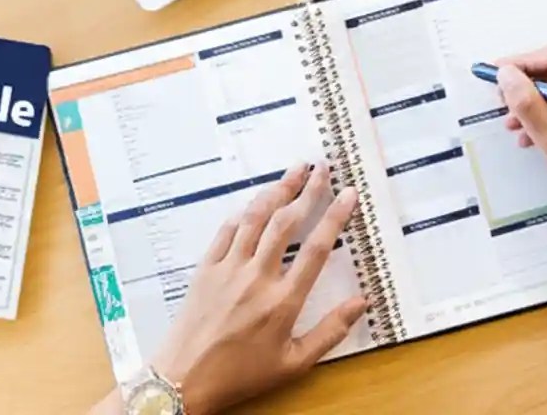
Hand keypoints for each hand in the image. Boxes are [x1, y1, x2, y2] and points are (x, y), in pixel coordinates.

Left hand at [150, 162, 366, 414]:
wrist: (184, 379)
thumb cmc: (241, 375)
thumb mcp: (294, 363)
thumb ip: (330, 331)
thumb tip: (362, 303)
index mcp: (283, 301)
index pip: (317, 248)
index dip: (335, 216)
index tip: (348, 194)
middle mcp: (257, 277)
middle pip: (286, 222)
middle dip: (306, 190)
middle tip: (321, 168)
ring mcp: (228, 270)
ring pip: (255, 218)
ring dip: (276, 191)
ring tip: (293, 172)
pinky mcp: (206, 269)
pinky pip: (226, 231)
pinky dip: (244, 213)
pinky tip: (255, 203)